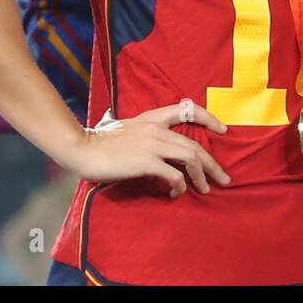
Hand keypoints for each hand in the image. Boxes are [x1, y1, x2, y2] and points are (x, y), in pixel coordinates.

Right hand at [66, 101, 231, 196]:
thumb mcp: (118, 125)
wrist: (80, 147)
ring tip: (205, 189)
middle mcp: (157, 129)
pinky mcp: (147, 161)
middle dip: (212, 164)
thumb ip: (130, 126)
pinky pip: (174, 175)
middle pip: (195, 145)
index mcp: (152, 118)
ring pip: (190, 158)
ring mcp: (153, 144)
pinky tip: (177, 193)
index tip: (223, 129)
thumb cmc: (96, 140)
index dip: (209, 118)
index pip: (187, 109)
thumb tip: (115, 120)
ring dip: (201, 176)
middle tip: (223, 179)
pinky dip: (180, 185)